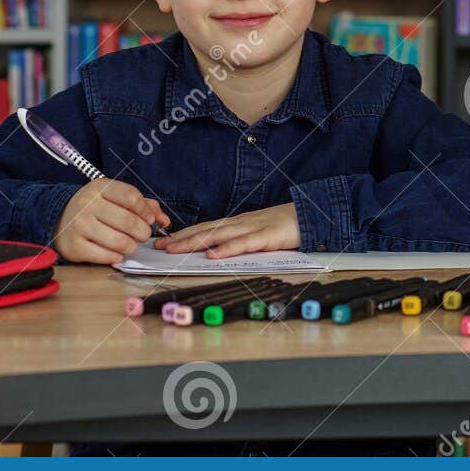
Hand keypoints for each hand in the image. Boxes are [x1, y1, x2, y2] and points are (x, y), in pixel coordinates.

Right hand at [53, 179, 168, 263]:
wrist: (61, 218)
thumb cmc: (97, 208)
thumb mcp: (117, 198)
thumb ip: (144, 205)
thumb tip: (165, 221)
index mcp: (100, 188)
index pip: (132, 197)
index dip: (146, 211)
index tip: (149, 220)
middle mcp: (87, 204)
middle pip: (128, 221)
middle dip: (143, 232)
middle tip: (143, 235)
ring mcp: (79, 225)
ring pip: (119, 241)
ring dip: (132, 246)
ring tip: (131, 244)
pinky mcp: (74, 246)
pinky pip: (105, 256)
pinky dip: (117, 256)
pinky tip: (117, 253)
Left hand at [155, 204, 299, 258]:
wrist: (310, 214)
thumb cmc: (282, 225)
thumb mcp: (255, 231)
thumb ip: (237, 238)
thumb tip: (214, 249)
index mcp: (237, 223)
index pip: (204, 227)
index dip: (183, 234)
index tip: (164, 241)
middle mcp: (240, 223)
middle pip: (206, 230)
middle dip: (181, 239)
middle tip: (160, 246)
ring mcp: (252, 228)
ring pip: (218, 235)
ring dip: (195, 242)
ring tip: (176, 250)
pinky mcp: (266, 236)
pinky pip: (244, 244)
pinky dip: (227, 250)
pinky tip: (213, 255)